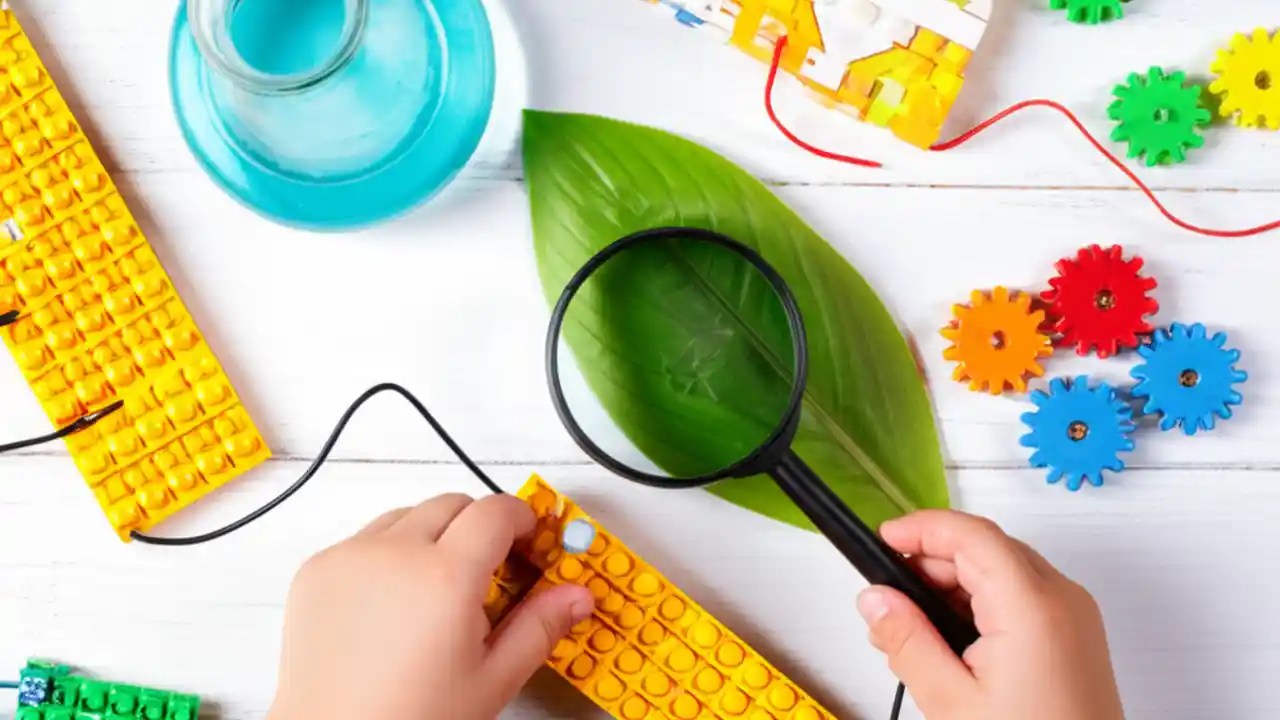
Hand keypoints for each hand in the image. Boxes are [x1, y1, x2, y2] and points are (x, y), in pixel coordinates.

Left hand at [269, 493, 594, 719]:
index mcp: (445, 577)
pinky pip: (364, 538)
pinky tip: (394, 604)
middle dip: (479, 527)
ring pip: (407, 515)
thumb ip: (539, 627)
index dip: (521, 519)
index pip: (496, 511)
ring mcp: (350, 557)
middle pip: (453, 504)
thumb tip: (577, 596)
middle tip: (488, 574)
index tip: (528, 540)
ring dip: (430, 537)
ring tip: (435, 593)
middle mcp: (394, 554)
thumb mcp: (491, 680)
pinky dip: (386, 555)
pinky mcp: (317, 569)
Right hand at [857, 510, 1123, 719]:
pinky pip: (1020, 595)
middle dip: (931, 561)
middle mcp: (1062, 598)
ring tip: (912, 630)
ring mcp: (1073, 616)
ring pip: (1001, 569)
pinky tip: (948, 640)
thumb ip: (907, 641)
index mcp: (1033, 606)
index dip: (922, 528)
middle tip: (887, 597)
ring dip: (952, 584)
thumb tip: (876, 599)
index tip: (882, 539)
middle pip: (985, 548)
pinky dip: (979, 603)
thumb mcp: (951, 702)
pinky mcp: (1073, 635)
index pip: (971, 535)